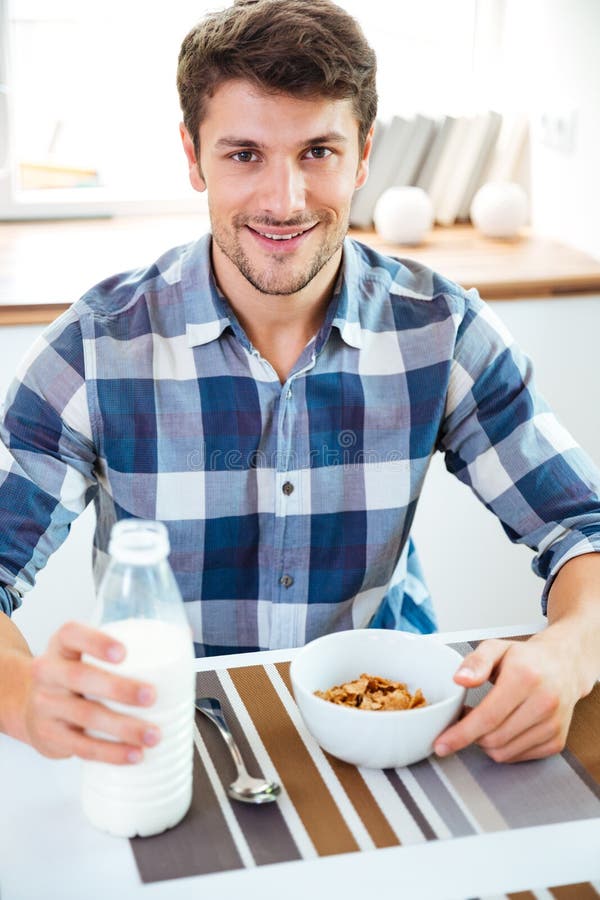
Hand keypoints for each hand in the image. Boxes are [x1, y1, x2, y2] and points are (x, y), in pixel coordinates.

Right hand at [22, 621, 160, 764]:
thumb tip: (183, 636)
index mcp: (63, 645)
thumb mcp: (88, 653)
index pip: (72, 634)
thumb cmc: (75, 674)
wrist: (30, 703)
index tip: (123, 651)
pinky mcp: (50, 736)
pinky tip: (133, 754)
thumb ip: (133, 643)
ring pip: (85, 716)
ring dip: (123, 728)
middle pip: (81, 677)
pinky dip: (111, 753)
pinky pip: (82, 747)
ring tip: (153, 734)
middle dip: (119, 689)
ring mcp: (46, 706)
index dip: (96, 642)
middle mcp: (49, 672)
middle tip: (151, 696)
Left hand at [433, 634, 581, 762]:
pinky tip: (501, 727)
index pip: (488, 717)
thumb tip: (460, 679)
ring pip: (504, 753)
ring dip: (485, 743)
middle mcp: (544, 703)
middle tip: (465, 718)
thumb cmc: (526, 658)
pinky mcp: (557, 741)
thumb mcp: (496, 648)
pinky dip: (503, 748)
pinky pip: (518, 757)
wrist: (564, 666)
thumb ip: (475, 662)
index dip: (461, 734)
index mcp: (525, 677)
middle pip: (494, 739)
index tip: (441, 744)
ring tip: (484, 720)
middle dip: (470, 735)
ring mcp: (553, 725)